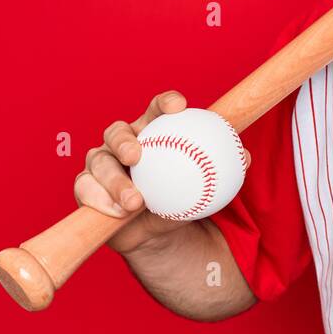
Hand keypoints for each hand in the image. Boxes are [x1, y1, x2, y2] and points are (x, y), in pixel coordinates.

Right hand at [72, 90, 251, 254]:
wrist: (157, 229)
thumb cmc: (181, 197)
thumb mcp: (203, 186)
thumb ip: (219, 171)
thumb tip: (246, 158)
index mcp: (151, 132)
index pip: (156, 110)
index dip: (165, 103)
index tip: (180, 106)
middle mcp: (120, 143)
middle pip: (116, 132)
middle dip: (124, 139)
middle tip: (138, 155)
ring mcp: (100, 165)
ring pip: (99, 164)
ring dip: (115, 182)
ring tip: (134, 200)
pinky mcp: (86, 188)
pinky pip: (87, 191)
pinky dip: (102, 201)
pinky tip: (119, 212)